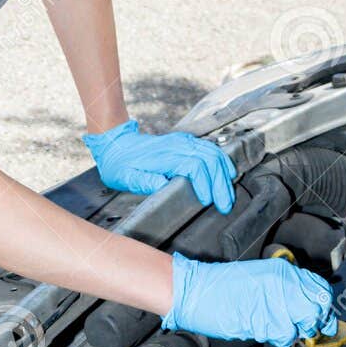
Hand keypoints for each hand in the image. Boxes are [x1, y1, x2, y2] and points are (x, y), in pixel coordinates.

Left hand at [83, 118, 235, 213]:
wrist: (117, 144)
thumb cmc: (120, 163)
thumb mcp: (125, 177)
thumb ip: (143, 181)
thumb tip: (161, 184)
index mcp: (163, 155)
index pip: (193, 165)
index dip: (204, 183)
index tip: (207, 200)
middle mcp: (176, 145)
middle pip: (209, 159)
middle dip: (220, 183)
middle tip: (225, 205)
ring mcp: (183, 141)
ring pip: (213, 153)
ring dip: (224, 174)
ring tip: (228, 195)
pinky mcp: (185, 142)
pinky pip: (210, 149)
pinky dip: (221, 162)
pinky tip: (227, 174)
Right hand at [161, 252, 342, 346]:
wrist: (196, 291)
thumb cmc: (222, 286)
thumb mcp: (261, 277)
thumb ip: (285, 288)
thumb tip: (306, 305)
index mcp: (284, 270)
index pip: (321, 289)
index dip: (324, 306)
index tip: (323, 317)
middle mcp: (284, 284)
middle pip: (317, 310)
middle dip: (313, 323)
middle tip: (304, 328)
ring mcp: (275, 302)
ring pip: (302, 326)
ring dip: (292, 332)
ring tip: (276, 328)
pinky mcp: (265, 320)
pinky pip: (283, 336)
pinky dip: (277, 338)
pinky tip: (265, 330)